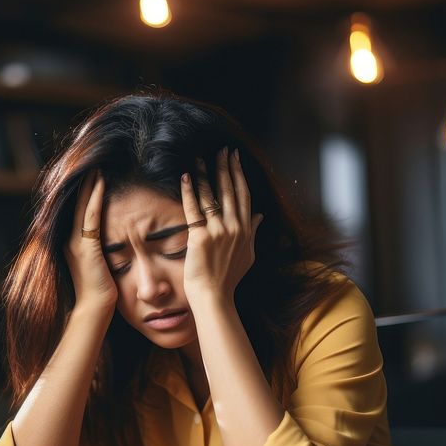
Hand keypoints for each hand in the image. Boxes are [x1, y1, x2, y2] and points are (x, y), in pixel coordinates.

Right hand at [65, 170, 117, 311]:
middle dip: (84, 184)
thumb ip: (98, 250)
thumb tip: (107, 241)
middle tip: (92, 165)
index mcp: (71, 244)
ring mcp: (76, 243)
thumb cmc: (100, 291)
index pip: (77, 212)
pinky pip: (91, 217)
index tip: (91, 177)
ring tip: (96, 168)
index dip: (83, 194)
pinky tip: (101, 184)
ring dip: (90, 186)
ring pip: (83, 206)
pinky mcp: (86, 247)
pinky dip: (96, 199)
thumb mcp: (97, 265)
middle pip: (76, 205)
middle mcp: (69, 240)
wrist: (95, 308)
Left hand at [180, 148, 263, 300]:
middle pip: (229, 190)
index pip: (243, 195)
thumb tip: (260, 215)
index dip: (238, 174)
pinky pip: (193, 209)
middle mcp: (234, 227)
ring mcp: (218, 231)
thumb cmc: (229, 278)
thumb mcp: (248, 254)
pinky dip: (189, 192)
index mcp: (245, 229)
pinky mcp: (200, 237)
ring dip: (206, 174)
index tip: (235, 158)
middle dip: (225, 167)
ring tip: (200, 158)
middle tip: (221, 150)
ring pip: (211, 196)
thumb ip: (253, 232)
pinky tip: (186, 177)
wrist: (214, 296)